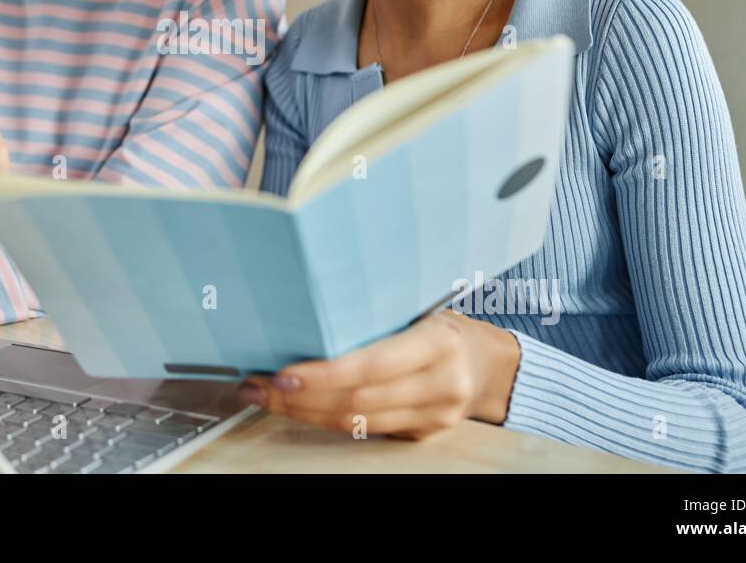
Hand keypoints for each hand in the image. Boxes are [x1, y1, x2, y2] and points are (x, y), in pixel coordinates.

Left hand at [237, 309, 519, 439]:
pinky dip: (324, 418)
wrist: (490, 364)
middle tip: (255, 384)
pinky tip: (297, 406)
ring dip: (303, 411)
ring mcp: (435, 416)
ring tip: (264, 396)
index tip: (283, 371)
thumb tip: (304, 313)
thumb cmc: (443, 325)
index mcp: (439, 342)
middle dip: (299, 396)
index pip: (373, 365)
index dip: (324, 373)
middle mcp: (442, 384)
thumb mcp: (420, 308)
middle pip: (357, 400)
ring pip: (355, 422)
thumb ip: (376, 315)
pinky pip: (364, 430)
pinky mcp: (423, 436)